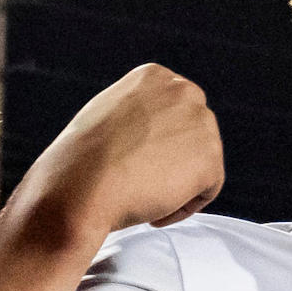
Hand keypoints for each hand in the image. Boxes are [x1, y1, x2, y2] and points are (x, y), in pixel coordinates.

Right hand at [26, 64, 222, 240]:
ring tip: (143, 200)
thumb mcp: (105, 117)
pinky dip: (183, 208)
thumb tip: (151, 137)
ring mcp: (201, 123)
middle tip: (142, 185)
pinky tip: (154, 214)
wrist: (81, 186)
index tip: (138, 165)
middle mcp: (183, 91)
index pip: (174, 111)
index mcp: (154, 76)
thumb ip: (136, 118)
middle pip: (193, 135)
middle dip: (172, 163)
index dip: (157, 144)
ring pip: (202, 163)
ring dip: (177, 186)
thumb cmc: (81, 161)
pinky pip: (208, 190)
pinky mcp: (210, 158)